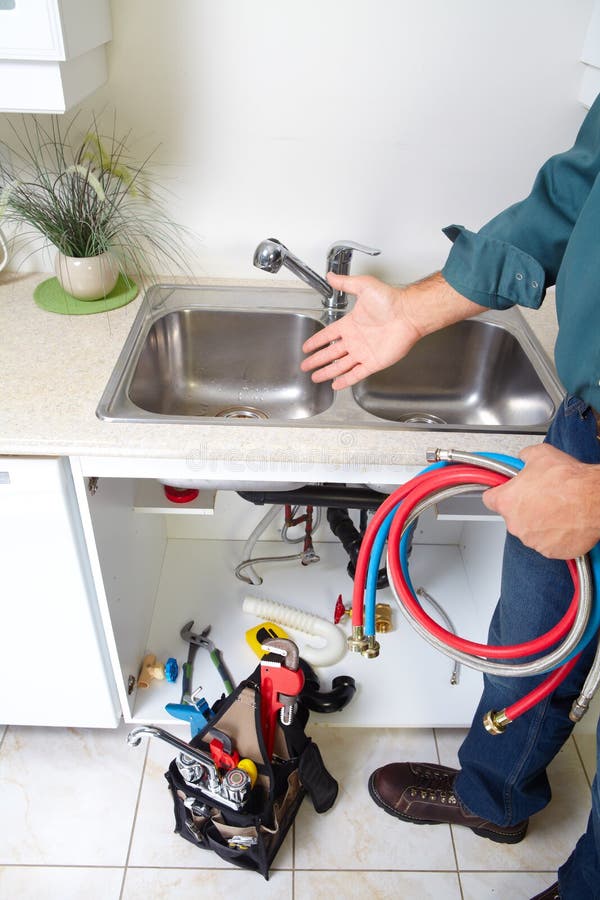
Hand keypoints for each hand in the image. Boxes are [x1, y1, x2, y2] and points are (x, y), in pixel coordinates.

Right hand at [301, 270, 485, 389]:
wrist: (408, 313)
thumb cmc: (391, 300)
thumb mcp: (364, 286)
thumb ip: (345, 283)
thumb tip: (331, 276)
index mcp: (351, 324)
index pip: (328, 335)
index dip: (316, 342)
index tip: (307, 347)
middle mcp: (356, 340)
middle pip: (331, 353)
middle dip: (317, 360)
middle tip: (306, 366)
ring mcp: (364, 352)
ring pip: (340, 366)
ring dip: (327, 372)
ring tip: (315, 377)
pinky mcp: (373, 362)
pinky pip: (356, 374)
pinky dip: (345, 380)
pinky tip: (336, 385)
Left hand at [482, 444, 599, 557]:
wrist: (594, 500)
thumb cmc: (569, 480)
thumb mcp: (540, 454)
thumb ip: (524, 457)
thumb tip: (523, 458)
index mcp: (507, 501)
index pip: (489, 499)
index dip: (498, 493)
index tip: (504, 492)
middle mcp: (516, 524)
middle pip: (512, 516)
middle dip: (524, 507)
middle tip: (543, 497)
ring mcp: (533, 540)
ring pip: (530, 530)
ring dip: (540, 522)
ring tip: (557, 508)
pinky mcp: (550, 551)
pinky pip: (548, 543)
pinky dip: (555, 535)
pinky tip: (565, 521)